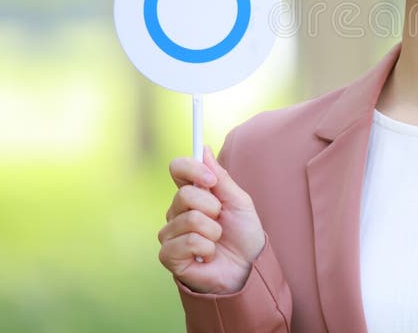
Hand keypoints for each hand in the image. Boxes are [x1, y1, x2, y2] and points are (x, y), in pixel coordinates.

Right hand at [158, 146, 265, 294]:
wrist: (248, 267)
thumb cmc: (244, 234)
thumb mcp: (238, 201)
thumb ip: (220, 178)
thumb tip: (203, 149)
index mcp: (193, 194)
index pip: (177, 168)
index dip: (191, 169)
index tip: (210, 179)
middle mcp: (176, 211)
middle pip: (184, 194)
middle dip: (212, 208)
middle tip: (220, 220)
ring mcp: (170, 233)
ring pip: (189, 220)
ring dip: (213, 231)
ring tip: (217, 241)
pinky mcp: (169, 256)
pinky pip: (187, 241)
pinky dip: (206, 247)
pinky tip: (208, 255)